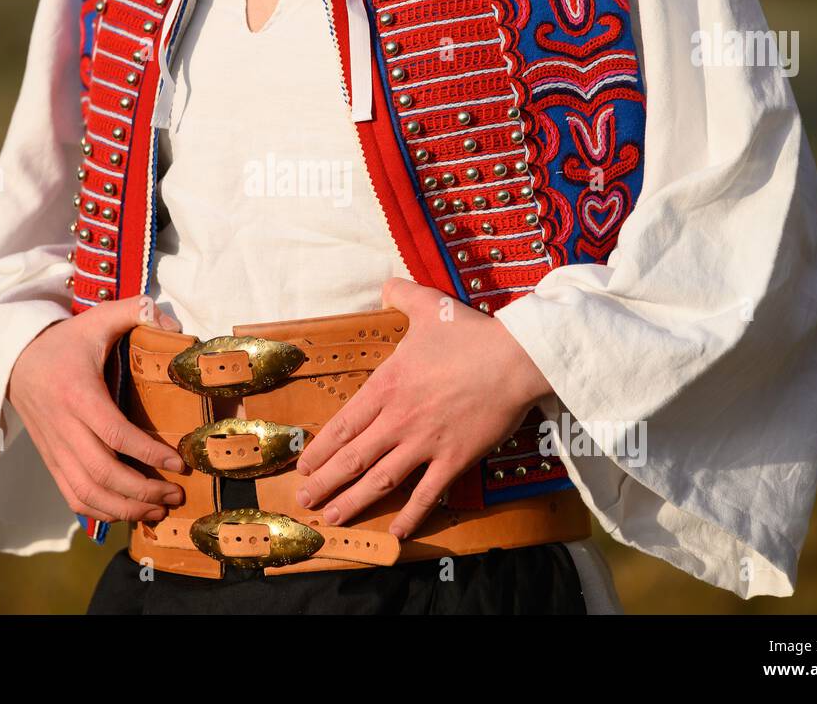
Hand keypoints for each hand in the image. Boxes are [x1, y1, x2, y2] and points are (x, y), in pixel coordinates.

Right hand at [7, 295, 186, 523]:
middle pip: (102, 473)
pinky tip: (128, 512)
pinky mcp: (50, 460)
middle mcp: (64, 427)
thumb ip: (135, 311)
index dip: (148, 454)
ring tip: (158, 509)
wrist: (14, 360)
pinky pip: (72, 496)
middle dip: (142, 491)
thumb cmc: (65, 341)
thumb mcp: (98, 318)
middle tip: (176, 494)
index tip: (179, 464)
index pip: (115, 434)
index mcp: (78, 394)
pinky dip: (100, 512)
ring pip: (86, 493)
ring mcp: (54, 448)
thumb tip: (174, 324)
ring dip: (124, 509)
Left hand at [295, 278, 552, 538]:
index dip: (320, 449)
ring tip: (331, 518)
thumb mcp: (428, 306)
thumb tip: (385, 285)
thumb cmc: (470, 334)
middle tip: (303, 500)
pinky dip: (410, 515)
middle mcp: (398, 418)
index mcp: (387, 386)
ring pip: (380, 480)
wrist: (513, 359)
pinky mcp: (454, 459)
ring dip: (352, 502)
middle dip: (324, 482)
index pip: (344, 424)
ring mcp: (425, 442)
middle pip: (352, 458)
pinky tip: (396, 531)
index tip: (304, 465)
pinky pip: (427, 493)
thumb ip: (400, 296)